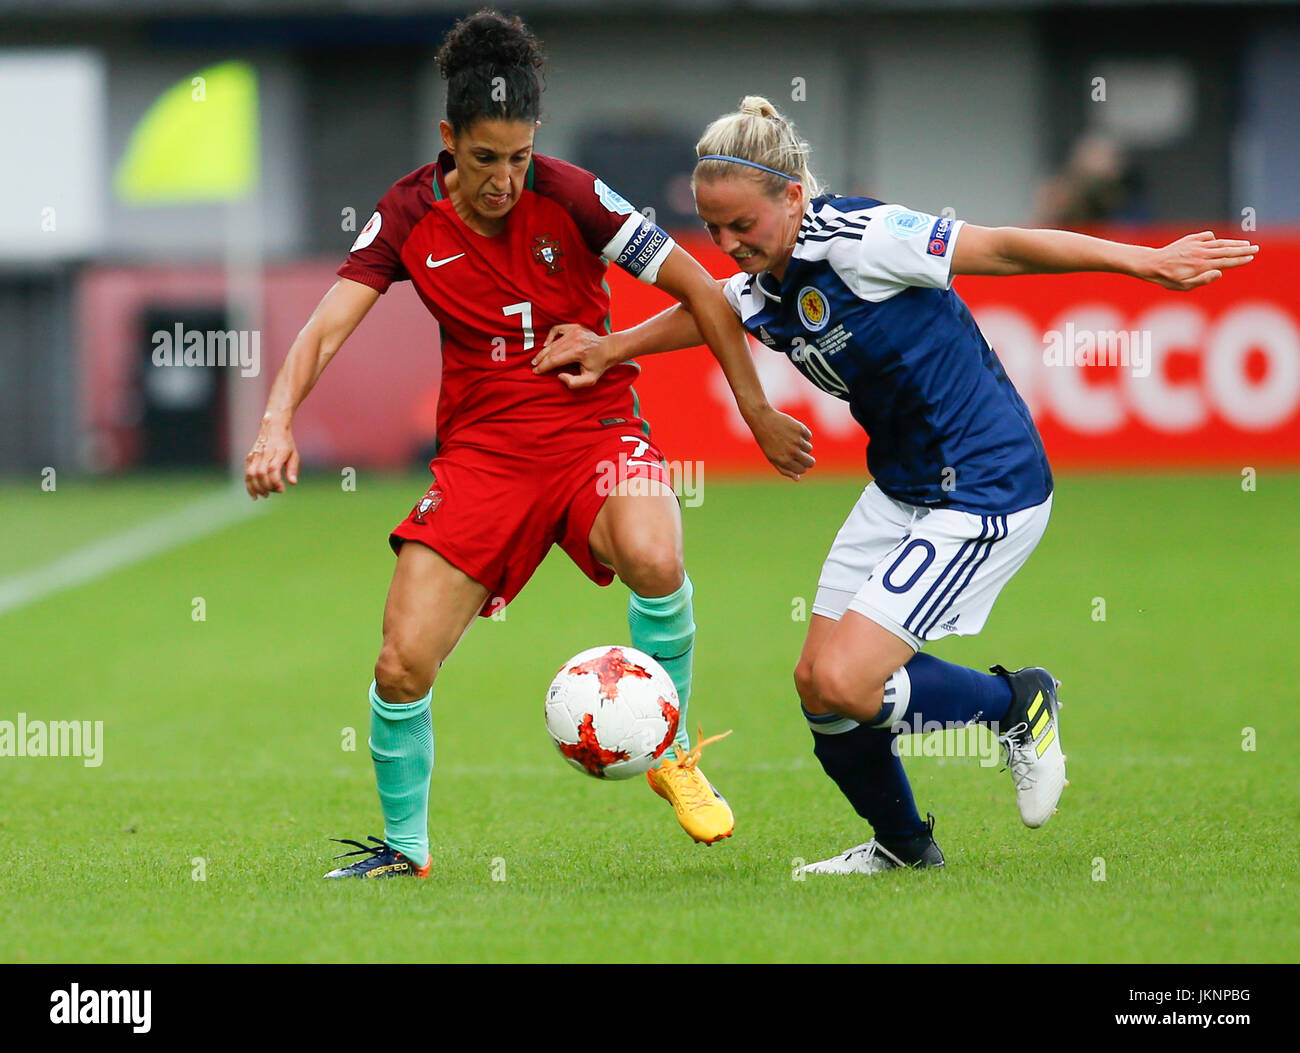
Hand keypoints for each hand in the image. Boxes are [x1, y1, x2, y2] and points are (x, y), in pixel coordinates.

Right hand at [245, 415, 299, 498]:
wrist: (272, 427)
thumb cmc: (286, 443)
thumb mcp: (294, 454)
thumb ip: (293, 469)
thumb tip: (292, 483)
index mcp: (277, 452)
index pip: (273, 470)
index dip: (276, 482)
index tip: (282, 490)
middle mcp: (264, 454)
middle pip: (261, 474)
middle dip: (268, 487)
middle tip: (275, 491)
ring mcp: (255, 455)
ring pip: (252, 474)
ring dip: (257, 488)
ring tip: (265, 495)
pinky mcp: (249, 458)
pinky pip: (247, 473)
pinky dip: (249, 485)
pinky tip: (254, 494)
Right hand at [531, 324, 612, 388]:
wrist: (608, 349)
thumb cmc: (599, 365)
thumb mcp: (590, 380)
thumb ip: (574, 383)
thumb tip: (560, 376)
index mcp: (577, 352)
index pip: (554, 360)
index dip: (543, 367)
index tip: (536, 372)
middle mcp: (574, 340)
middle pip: (551, 351)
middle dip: (541, 360)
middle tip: (533, 366)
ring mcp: (574, 331)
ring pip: (553, 343)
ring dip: (544, 351)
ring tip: (537, 359)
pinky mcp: (574, 327)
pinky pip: (557, 329)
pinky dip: (550, 336)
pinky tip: (546, 345)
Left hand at [747, 406, 814, 480]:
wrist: (762, 419)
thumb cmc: (766, 440)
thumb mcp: (772, 457)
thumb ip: (785, 470)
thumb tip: (798, 479)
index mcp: (784, 461)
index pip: (802, 470)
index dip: (801, 467)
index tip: (796, 461)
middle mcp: (792, 451)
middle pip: (810, 462)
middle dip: (807, 460)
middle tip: (800, 453)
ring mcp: (797, 440)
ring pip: (809, 448)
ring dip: (803, 445)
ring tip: (790, 439)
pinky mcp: (800, 429)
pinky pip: (808, 436)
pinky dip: (803, 434)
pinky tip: (792, 431)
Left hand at [1143, 231, 1257, 290]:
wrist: (1152, 263)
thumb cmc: (1167, 278)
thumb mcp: (1184, 286)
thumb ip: (1203, 280)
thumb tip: (1220, 273)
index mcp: (1202, 265)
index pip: (1226, 262)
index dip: (1240, 260)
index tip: (1251, 257)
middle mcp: (1201, 253)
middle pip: (1227, 250)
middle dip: (1243, 250)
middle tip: (1255, 248)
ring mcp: (1196, 245)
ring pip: (1219, 242)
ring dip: (1233, 243)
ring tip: (1245, 243)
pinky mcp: (1189, 240)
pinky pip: (1206, 236)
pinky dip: (1214, 238)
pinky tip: (1218, 240)